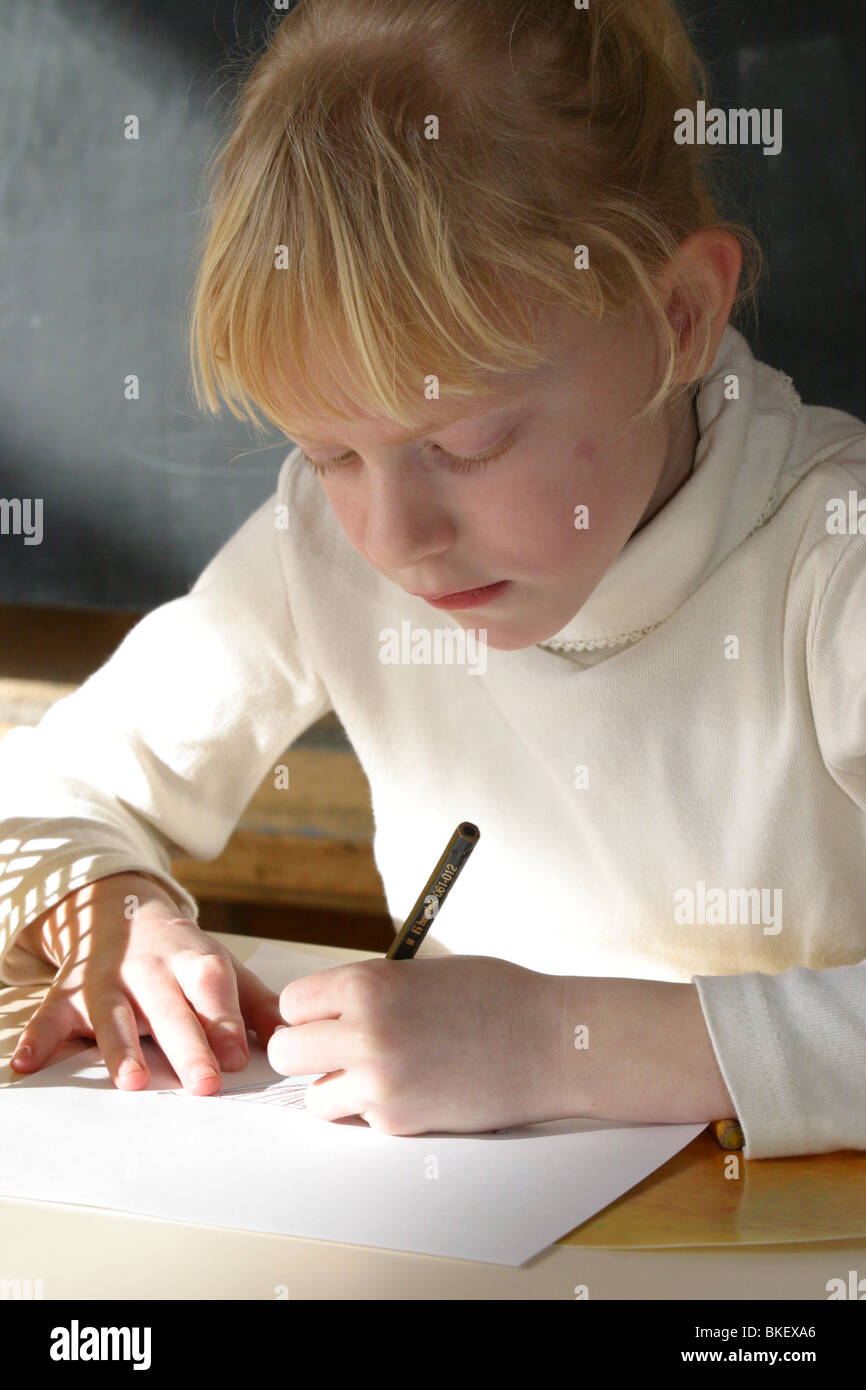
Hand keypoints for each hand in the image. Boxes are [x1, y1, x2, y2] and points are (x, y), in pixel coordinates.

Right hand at [9, 871, 282, 1094]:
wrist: (118, 906)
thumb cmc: (180, 951)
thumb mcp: (221, 964)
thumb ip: (255, 1003)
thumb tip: (292, 1038)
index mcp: (192, 959)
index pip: (212, 986)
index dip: (224, 1019)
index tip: (239, 1056)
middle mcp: (149, 969)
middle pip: (169, 1008)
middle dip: (187, 1046)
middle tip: (204, 1084)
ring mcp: (106, 980)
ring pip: (114, 1015)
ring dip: (121, 1048)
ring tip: (131, 1082)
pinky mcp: (68, 993)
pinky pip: (50, 1016)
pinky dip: (38, 1038)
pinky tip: (28, 1062)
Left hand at [266, 955, 565, 1134]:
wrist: (550, 1042)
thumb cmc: (495, 997)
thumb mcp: (420, 973)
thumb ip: (370, 990)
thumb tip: (326, 1013)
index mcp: (367, 984)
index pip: (292, 1004)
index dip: (309, 1012)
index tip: (329, 1017)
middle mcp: (364, 1032)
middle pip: (286, 1052)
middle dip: (307, 1053)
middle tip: (337, 1051)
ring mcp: (378, 1082)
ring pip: (315, 1097)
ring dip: (337, 1087)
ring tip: (379, 1072)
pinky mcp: (398, 1122)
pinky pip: (358, 1120)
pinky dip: (375, 1110)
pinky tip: (415, 1088)